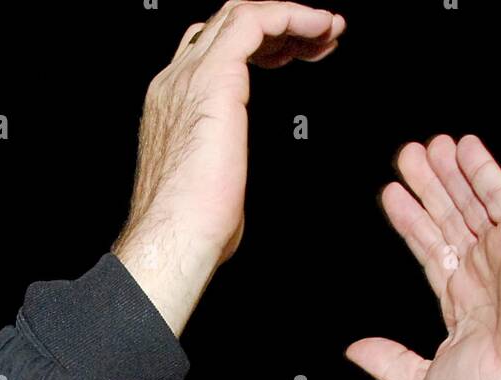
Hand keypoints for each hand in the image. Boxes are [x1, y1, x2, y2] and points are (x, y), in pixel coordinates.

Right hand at [114, 1, 344, 334]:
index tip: (295, 55)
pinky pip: (254, 23)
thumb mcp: (216, 187)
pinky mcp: (215, 80)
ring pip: (240, 15)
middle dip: (278, 25)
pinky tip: (318, 27)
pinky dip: (291, 15)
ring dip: (290, 16)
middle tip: (320, 37)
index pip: (213, 51)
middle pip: (226, 24)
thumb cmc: (192, 230)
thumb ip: (226, 163)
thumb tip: (238, 175)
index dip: (259, 45)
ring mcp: (190, 77)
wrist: (173, 237)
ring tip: (327, 30)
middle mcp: (176, 82)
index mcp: (174, 106)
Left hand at [345, 134, 500, 379]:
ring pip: (472, 203)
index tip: (393, 198)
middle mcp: (487, 278)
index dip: (411, 224)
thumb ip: (390, 362)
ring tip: (426, 147)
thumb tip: (357, 352)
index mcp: (466, 308)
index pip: (433, 253)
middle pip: (450, 221)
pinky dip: (484, 169)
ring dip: (450, 173)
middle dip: (428, 189)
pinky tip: (466, 149)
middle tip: (406, 159)